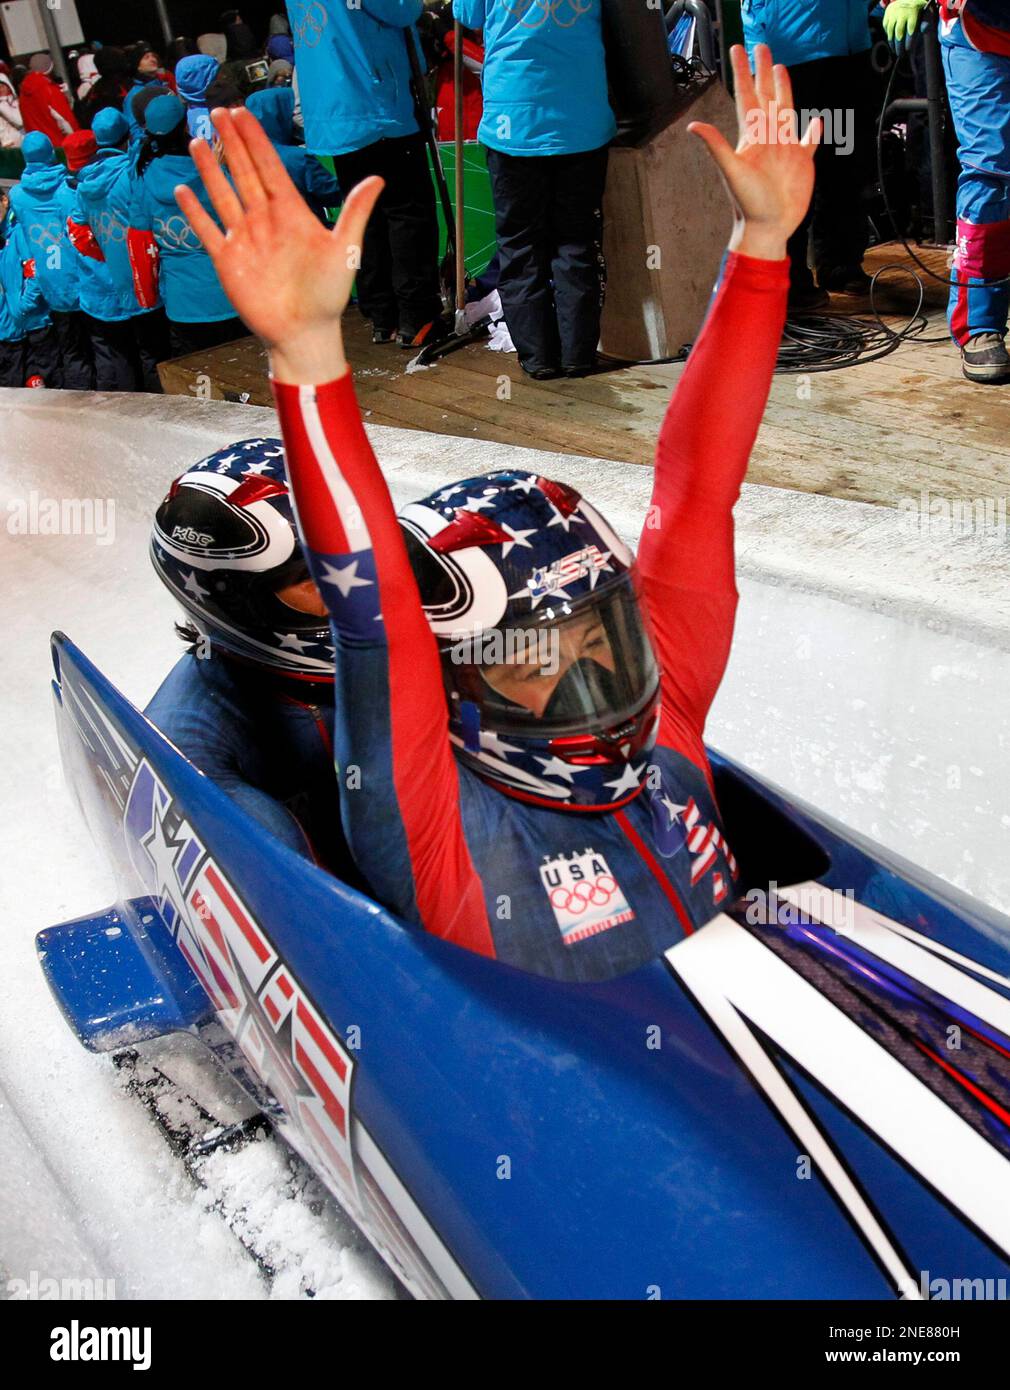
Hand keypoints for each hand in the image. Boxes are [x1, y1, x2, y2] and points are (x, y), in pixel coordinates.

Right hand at [175, 107, 383, 384]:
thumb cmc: (327, 296)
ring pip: (223, 195)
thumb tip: (378, 178)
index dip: (255, 140)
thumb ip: (355, 212)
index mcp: (291, 213)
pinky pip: (208, 231)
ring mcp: (245, 239)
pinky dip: (195, 213)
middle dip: (231, 143)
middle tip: (218, 113)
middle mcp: (265, 221)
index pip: (269, 167)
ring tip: (197, 141)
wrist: (304, 333)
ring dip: (210, 169)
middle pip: (244, 173)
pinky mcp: (228, 260)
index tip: (241, 114)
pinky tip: (184, 191)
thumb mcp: (345, 250)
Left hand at [688, 44, 819, 261]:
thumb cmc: (748, 203)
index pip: (746, 97)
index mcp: (751, 137)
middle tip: (761, 48)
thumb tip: (693, 126)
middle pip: (765, 96)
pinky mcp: (802, 162)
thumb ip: (716, 146)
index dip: (743, 73)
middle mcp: (767, 138)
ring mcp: (785, 149)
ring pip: (785, 110)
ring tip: (781, 69)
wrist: (768, 227)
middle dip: (763, 72)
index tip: (738, 51)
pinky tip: (815, 122)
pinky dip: (813, 131)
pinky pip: (808, 142)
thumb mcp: (731, 171)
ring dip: (783, 90)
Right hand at [882, 0, 927, 53]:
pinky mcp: (887, 14)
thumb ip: (926, 21)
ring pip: (891, 31)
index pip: (911, 29)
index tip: (908, 50)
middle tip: (901, 55)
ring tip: (895, 51)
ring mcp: (893, 14)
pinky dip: (888, 35)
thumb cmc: (918, 7)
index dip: (909, 41)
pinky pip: (886, 27)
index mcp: (913, 11)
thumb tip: (924, 30)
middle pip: (899, 32)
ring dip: (892, 43)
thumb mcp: (925, 11)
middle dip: (899, 45)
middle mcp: (902, 12)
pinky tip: (891, 41)